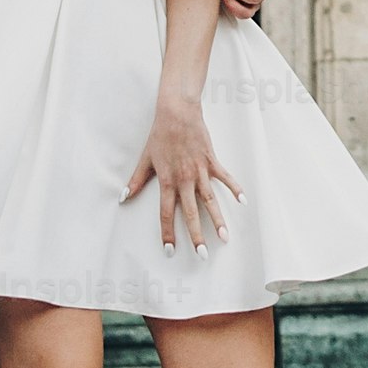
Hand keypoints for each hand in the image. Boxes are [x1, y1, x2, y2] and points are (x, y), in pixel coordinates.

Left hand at [124, 90, 239, 249]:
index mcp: (167, 181)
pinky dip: (235, 189)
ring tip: (224, 237)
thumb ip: (136, 180)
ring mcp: (200, 171)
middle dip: (196, 235)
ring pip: (210, 200)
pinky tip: (243, 201)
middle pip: (191, 213)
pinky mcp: (212, 161)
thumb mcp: (146, 158)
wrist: (177, 112)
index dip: (168, 232)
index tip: (170, 250)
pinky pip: (225, 178)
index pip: (166, 213)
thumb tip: (124, 197)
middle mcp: (185, 180)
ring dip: (218, 220)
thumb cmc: (160, 135)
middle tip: (202, 254)